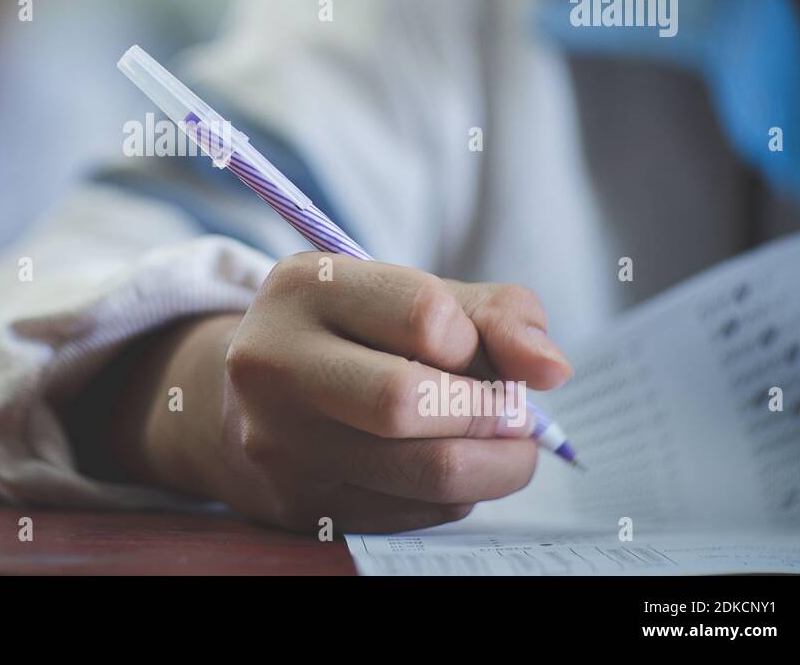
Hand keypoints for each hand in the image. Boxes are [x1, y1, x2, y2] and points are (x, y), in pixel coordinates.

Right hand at [113, 253, 572, 531]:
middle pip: (408, 404)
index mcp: (305, 287)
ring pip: (425, 473)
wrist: (247, 397)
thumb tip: (552, 371)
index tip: (470, 346)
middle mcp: (274, 361)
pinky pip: (414, 513)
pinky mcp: (297, 503)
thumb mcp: (417, 293)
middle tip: (514, 414)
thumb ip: (498, 315)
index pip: (424, 316)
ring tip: (500, 444)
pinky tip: (441, 464)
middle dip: (490, 413)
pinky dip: (454, 493)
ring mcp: (278, 440)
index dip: (474, 340)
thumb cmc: (355, 334)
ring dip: (493, 463)